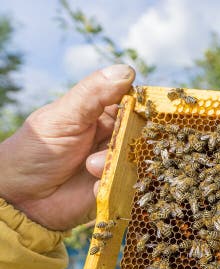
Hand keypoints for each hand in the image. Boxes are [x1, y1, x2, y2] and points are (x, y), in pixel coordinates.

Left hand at [0, 64, 134, 230]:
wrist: (21, 198)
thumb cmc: (37, 150)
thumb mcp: (64, 116)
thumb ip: (93, 94)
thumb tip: (127, 70)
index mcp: (103, 114)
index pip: (135, 105)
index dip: (144, 107)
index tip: (147, 112)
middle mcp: (114, 138)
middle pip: (142, 134)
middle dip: (128, 140)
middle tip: (112, 144)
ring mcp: (116, 164)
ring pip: (138, 161)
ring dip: (115, 163)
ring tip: (88, 168)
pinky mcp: (117, 189)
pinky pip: (131, 186)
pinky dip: (113, 184)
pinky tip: (92, 185)